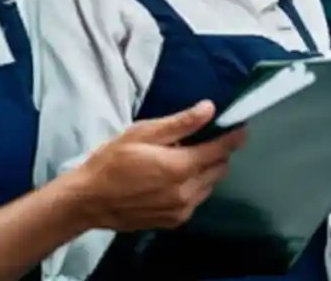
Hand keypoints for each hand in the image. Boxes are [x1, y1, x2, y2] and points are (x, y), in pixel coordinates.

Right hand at [73, 100, 246, 231]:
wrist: (89, 200)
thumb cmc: (112, 161)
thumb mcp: (144, 133)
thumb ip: (180, 123)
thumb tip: (209, 109)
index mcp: (180, 167)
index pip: (220, 150)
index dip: (233, 137)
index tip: (241, 127)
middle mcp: (187, 191)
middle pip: (219, 169)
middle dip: (218, 153)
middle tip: (205, 139)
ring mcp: (182, 210)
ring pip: (210, 185)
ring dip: (206, 170)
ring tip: (185, 158)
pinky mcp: (174, 221)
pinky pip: (196, 199)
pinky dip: (195, 186)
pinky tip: (175, 178)